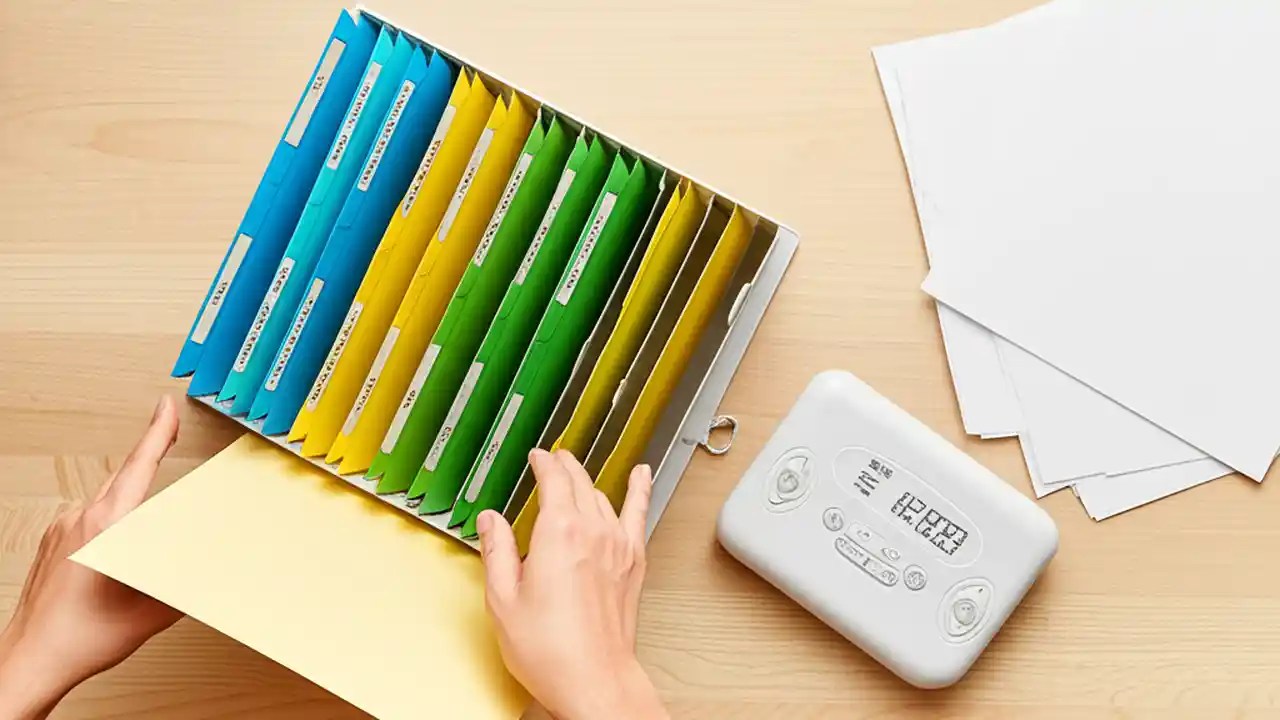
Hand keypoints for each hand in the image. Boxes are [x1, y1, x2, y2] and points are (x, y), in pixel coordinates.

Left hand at [0, 396, 183, 719]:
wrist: (33, 660)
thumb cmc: (83, 637)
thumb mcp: (156, 607)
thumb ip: (188, 577)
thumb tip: (213, 562)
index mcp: (107, 526)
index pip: (138, 465)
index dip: (157, 431)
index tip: (165, 407)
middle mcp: (80, 520)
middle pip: (123, 478)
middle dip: (148, 464)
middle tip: (169, 445)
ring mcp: (61, 529)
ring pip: (106, 499)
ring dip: (129, 504)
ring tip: (145, 531)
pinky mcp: (51, 542)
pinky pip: (88, 518)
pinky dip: (110, 523)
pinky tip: (119, 551)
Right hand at [477, 449, 667, 719]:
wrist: (593, 679)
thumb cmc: (550, 650)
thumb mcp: (503, 599)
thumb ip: (496, 552)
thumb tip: (490, 521)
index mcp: (557, 533)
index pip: (552, 479)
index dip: (543, 463)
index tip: (536, 457)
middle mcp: (592, 532)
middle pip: (579, 482)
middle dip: (563, 466)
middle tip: (553, 460)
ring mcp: (617, 546)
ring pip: (602, 496)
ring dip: (587, 481)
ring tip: (576, 474)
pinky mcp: (633, 562)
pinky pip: (638, 513)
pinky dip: (640, 490)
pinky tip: (642, 475)